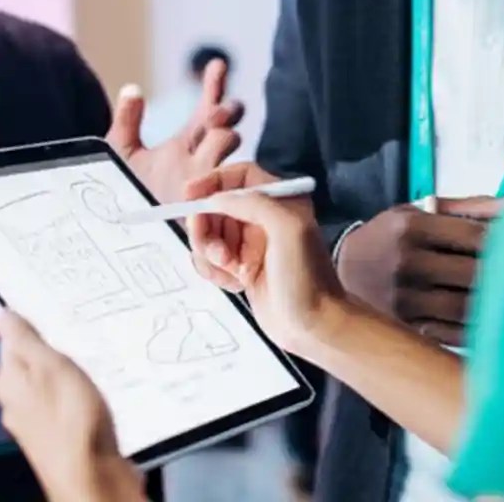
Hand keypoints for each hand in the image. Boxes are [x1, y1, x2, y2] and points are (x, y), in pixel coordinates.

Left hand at [0, 312, 143, 501]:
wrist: (91, 476)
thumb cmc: (70, 416)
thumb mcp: (49, 365)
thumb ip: (25, 340)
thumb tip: (0, 314)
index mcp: (8, 381)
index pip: (11, 343)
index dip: (32, 329)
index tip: (57, 322)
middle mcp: (14, 403)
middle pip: (28, 367)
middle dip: (49, 354)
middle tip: (76, 342)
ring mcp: (34, 425)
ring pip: (45, 388)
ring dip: (64, 377)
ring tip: (88, 367)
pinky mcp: (57, 440)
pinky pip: (62, 408)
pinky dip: (75, 399)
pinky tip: (93, 399)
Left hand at [107, 59, 245, 202]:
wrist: (118, 232)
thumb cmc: (121, 194)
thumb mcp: (118, 153)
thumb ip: (126, 121)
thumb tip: (134, 88)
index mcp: (185, 146)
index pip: (208, 111)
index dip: (214, 87)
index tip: (217, 65)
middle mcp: (202, 163)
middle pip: (226, 129)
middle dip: (225, 114)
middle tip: (213, 111)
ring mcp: (208, 184)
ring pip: (230, 154)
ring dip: (223, 139)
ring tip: (216, 131)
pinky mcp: (209, 208)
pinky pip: (230, 190)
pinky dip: (231, 178)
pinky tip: (227, 164)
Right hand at [185, 164, 345, 353]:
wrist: (313, 327)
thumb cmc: (308, 279)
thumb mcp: (287, 229)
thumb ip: (252, 203)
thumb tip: (217, 198)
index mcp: (280, 201)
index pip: (238, 176)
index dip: (212, 182)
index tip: (190, 195)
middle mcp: (264, 218)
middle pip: (216, 205)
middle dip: (206, 225)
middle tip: (214, 249)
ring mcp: (251, 244)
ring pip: (209, 233)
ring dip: (208, 251)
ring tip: (228, 268)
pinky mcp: (242, 267)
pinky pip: (211, 259)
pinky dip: (212, 269)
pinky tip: (232, 282)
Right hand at [337, 198, 501, 346]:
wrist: (338, 276)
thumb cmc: (388, 239)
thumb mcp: (417, 213)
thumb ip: (468, 209)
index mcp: (410, 227)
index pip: (475, 236)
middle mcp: (405, 263)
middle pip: (474, 273)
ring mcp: (403, 300)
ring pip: (467, 307)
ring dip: (494, 304)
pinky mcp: (404, 329)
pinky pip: (454, 334)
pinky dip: (477, 329)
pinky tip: (488, 320)